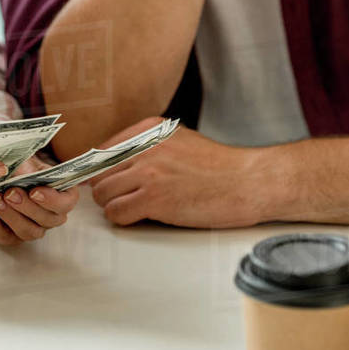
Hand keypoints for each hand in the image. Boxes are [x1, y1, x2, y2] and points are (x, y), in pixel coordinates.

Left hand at [0, 156, 79, 245]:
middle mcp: (52, 216)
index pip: (66, 203)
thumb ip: (27, 166)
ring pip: (28, 231)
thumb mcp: (27, 161)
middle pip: (47, 220)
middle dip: (26, 207)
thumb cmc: (21, 166)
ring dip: (10, 216)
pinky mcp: (13, 236)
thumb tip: (21, 169)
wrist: (3, 174)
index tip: (34, 191)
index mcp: (63, 196)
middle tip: (10, 193)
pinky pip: (5, 237)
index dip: (52, 200)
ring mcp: (34, 229)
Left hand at [89, 117, 270, 228]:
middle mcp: (144, 146)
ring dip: (115, 206)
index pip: (100, 152)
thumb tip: (109, 162)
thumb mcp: (179, 142)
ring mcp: (148, 171)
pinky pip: (116, 214)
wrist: (251, 182)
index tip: (108, 185)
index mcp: (149, 129)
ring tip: (138, 209)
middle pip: (97, 174)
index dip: (101, 173)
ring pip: (102, 195)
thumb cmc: (220, 168)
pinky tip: (143, 218)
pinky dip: (124, 220)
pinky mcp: (154, 198)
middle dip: (108, 191)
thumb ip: (146, 148)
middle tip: (128, 200)